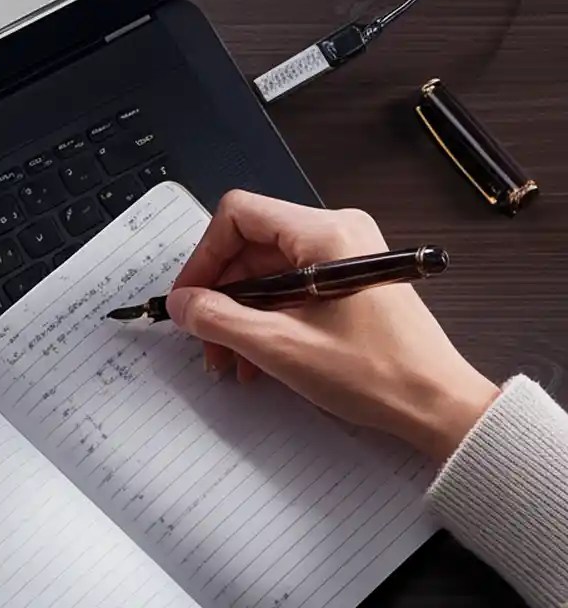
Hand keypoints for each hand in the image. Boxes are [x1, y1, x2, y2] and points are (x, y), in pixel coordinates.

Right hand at [166, 190, 498, 461]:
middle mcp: (336, 233)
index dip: (204, 257)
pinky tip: (257, 358)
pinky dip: (266, 318)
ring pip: (266, 271)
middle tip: (204, 336)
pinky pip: (290, 288)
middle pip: (250, 245)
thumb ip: (219, 319)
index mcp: (324, 233)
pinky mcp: (348, 281)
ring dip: (240, 314)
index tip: (189, 296)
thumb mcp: (280, 346)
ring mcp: (344, 256)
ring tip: (230, 359)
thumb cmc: (377, 373)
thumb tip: (182, 303)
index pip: (237, 216)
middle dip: (220, 295)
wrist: (437, 404)